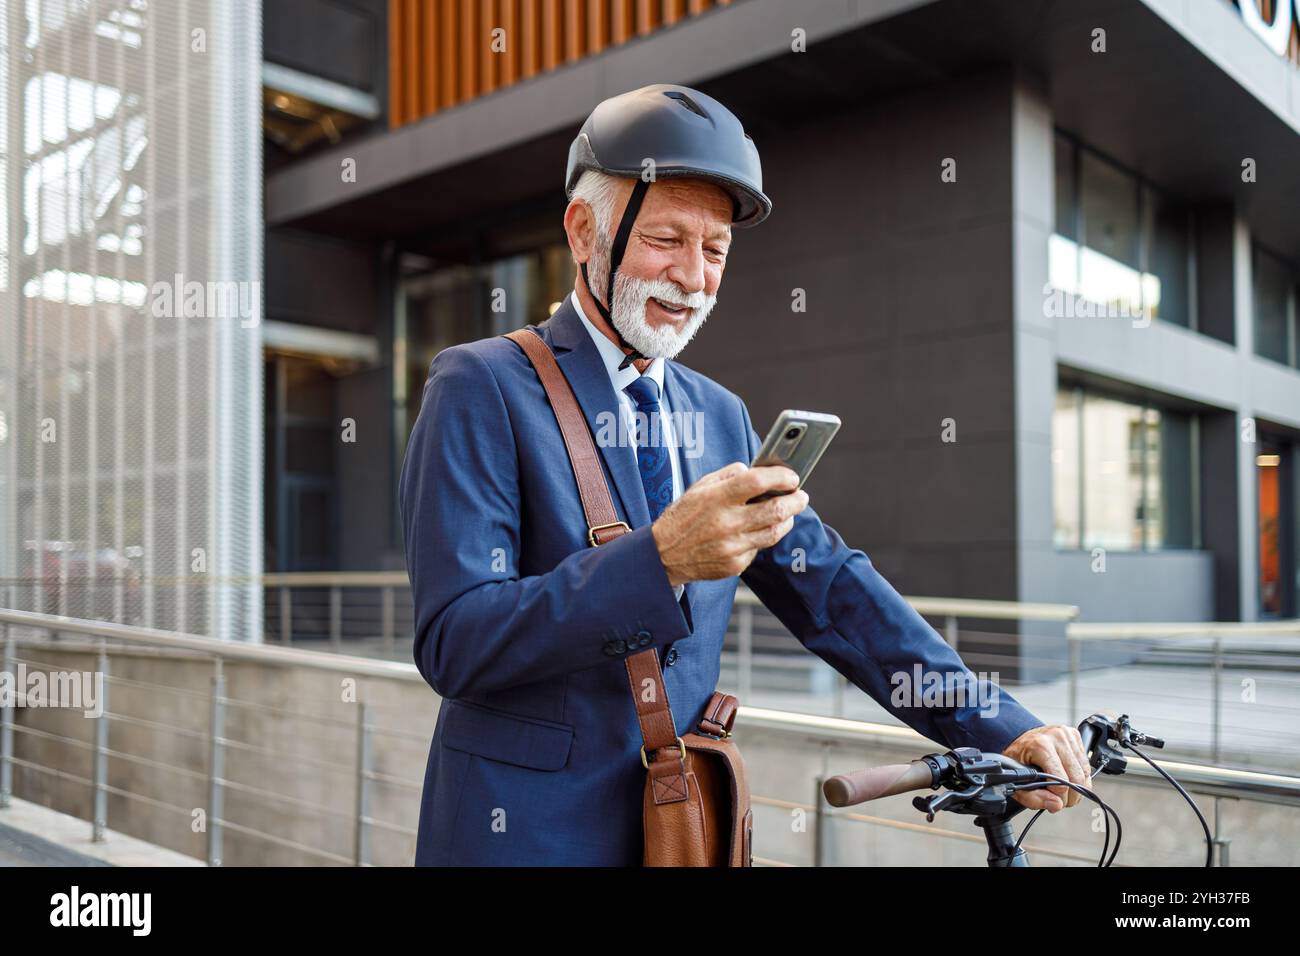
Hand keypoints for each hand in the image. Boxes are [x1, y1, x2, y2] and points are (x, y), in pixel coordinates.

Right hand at [652, 462, 807, 586]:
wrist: (664, 555)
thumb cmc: (684, 516)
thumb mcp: (700, 487)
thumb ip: (729, 476)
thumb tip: (755, 471)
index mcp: (717, 498)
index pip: (758, 482)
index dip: (781, 477)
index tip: (791, 476)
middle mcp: (726, 523)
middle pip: (776, 510)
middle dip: (796, 500)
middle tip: (801, 495)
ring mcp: (732, 546)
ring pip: (775, 532)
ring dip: (787, 520)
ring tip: (788, 512)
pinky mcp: (735, 565)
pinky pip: (759, 548)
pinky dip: (763, 537)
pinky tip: (759, 530)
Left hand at [1003, 724, 1090, 812]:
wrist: (1021, 740)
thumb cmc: (1018, 758)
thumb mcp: (1016, 781)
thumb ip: (1033, 798)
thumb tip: (1056, 804)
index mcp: (1040, 745)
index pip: (1061, 780)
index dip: (1058, 797)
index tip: (1051, 800)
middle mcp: (1056, 737)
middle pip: (1076, 778)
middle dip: (1070, 797)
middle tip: (1060, 800)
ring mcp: (1067, 735)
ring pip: (1085, 774)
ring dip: (1077, 789)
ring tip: (1063, 790)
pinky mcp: (1075, 736)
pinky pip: (1086, 766)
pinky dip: (1081, 778)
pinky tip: (1068, 778)